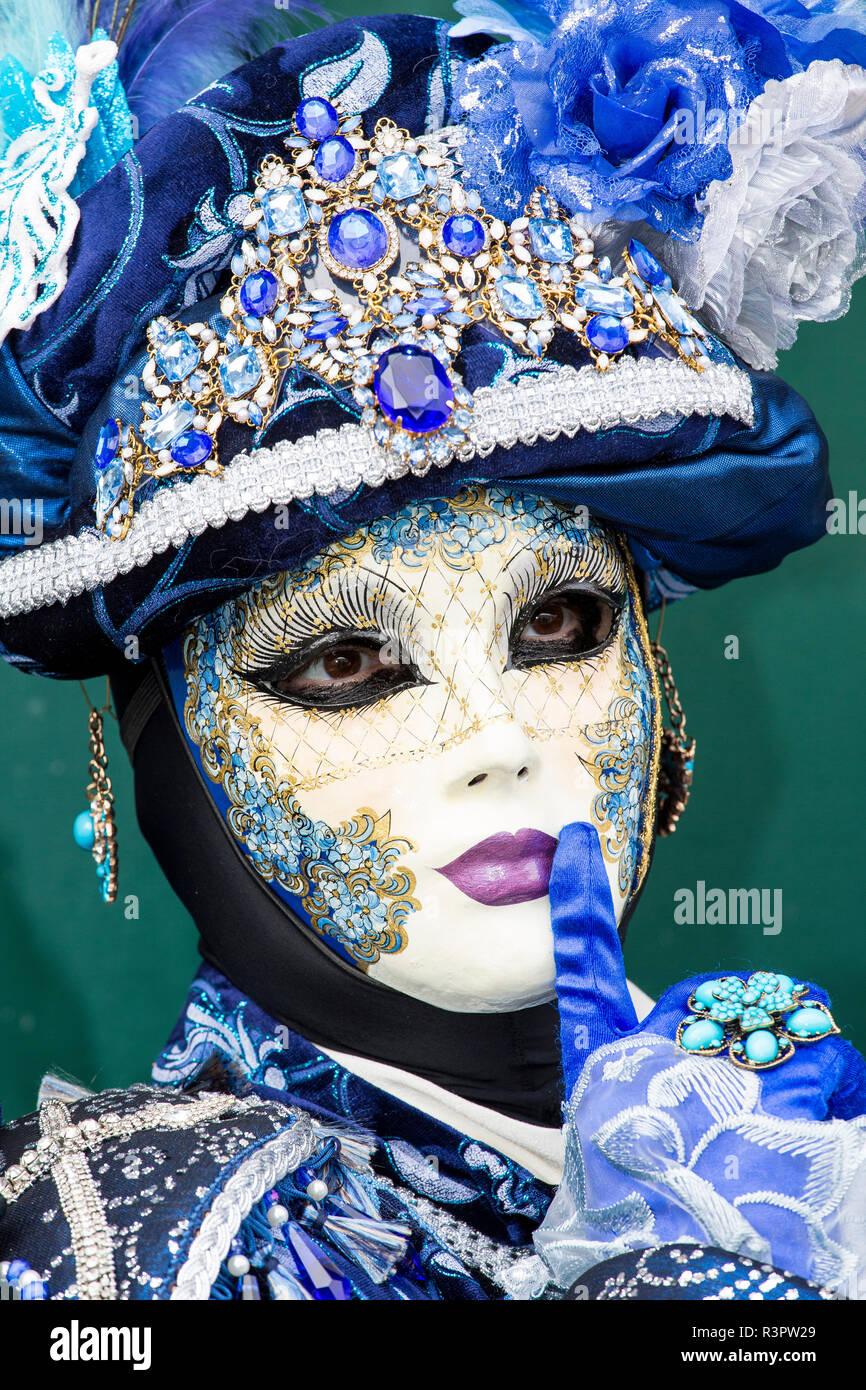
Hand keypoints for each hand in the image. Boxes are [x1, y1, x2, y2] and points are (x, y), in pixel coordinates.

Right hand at [541, 822, 865, 1294]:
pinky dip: (842, 1092)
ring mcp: (714, 1068)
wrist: (681, 1290)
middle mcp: (652, 1061)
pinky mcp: (780, 1090)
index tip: (574, 846)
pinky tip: (826, 1131)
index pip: (582, 973)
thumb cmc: (648, 1239)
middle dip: (758, 1028)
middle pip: (718, 999)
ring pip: (785, 1026)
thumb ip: (634, 1106)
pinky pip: (832, 1062)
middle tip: (775, 1082)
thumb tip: (661, 1088)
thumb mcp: (615, 1161)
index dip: (578, 906)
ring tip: (805, 1122)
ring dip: (810, 1066)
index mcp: (605, 1079)